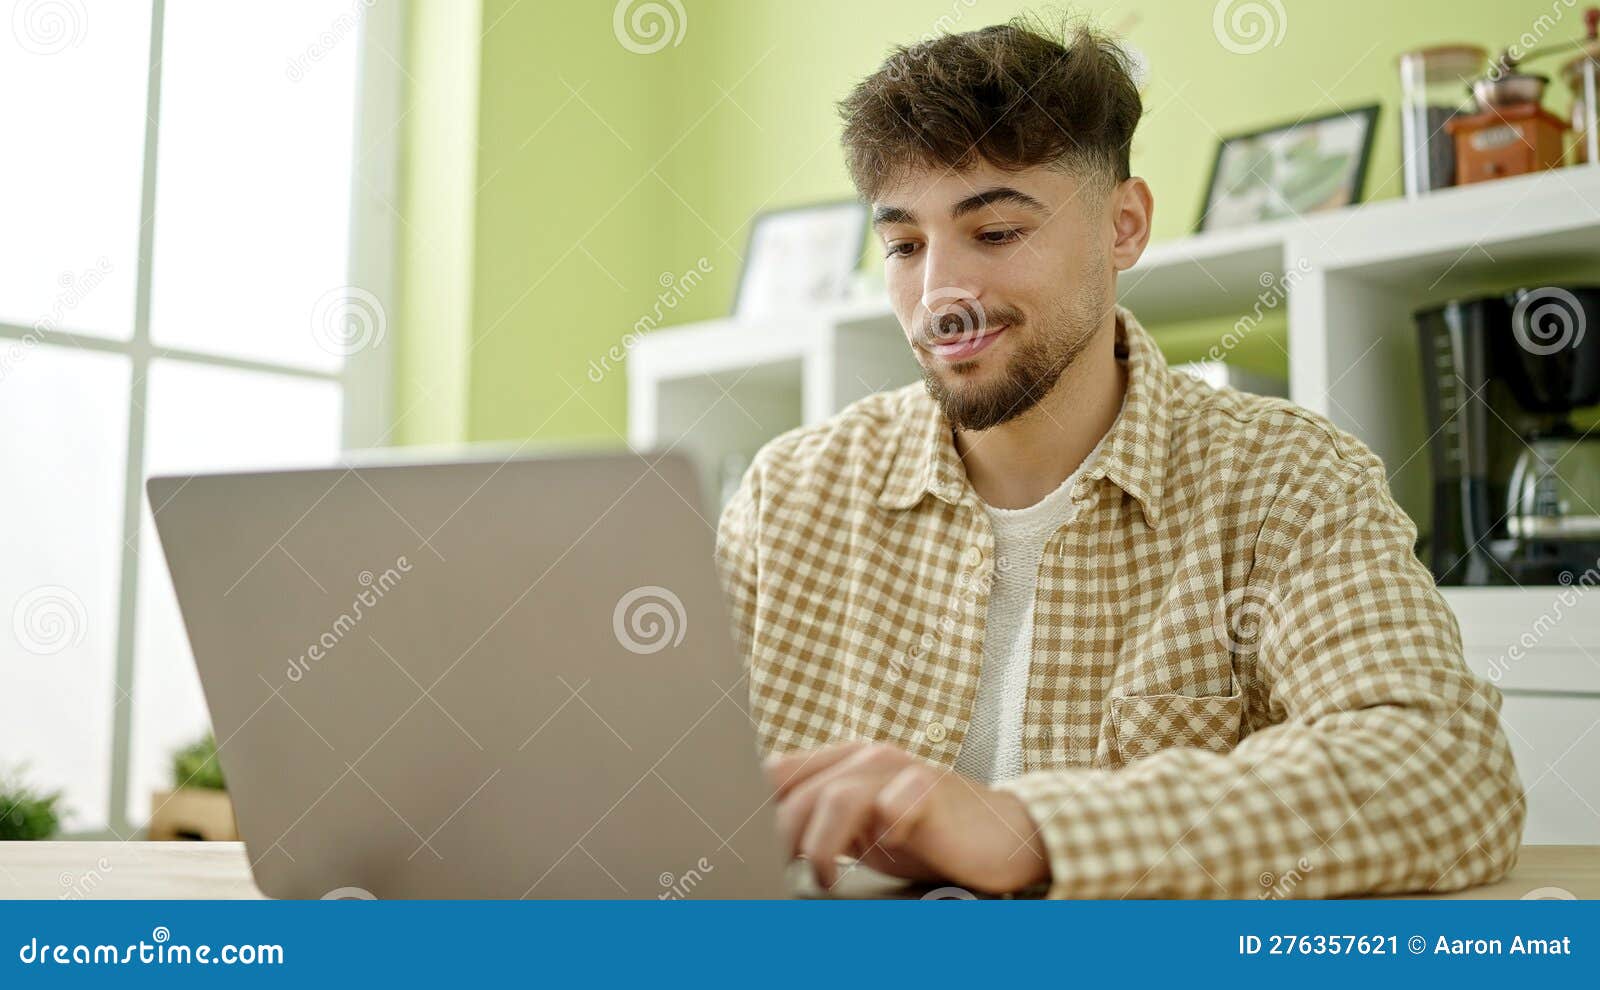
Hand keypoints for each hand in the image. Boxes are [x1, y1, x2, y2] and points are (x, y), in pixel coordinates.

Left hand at [764, 740, 1050, 893]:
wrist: (1001, 834)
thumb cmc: (925, 834)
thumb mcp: (860, 828)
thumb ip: (816, 822)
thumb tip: (758, 842)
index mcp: (841, 762)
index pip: (775, 775)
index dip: (753, 814)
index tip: (750, 856)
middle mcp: (864, 758)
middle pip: (796, 794)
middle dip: (781, 843)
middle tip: (784, 878)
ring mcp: (898, 770)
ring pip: (834, 798)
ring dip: (818, 846)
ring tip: (824, 877)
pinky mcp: (929, 788)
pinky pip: (893, 804)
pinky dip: (881, 831)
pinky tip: (878, 854)